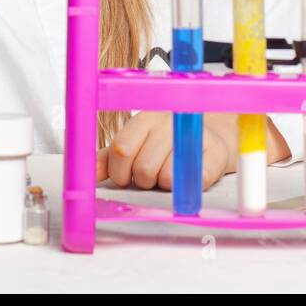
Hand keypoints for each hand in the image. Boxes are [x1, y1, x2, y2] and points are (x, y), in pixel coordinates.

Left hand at [95, 111, 234, 191]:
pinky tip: (186, 175)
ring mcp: (194, 135)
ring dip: (164, 184)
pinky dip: (185, 187)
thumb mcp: (137, 144)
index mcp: (145, 118)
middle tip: (152, 175)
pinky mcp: (216, 154)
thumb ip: (109, 159)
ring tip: (170, 172)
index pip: (121, 149)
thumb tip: (89, 173)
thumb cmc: (168, 144)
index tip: (126, 176)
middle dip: (143, 181)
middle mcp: (169, 122)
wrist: (212, 138)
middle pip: (143, 168)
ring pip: (166, 178)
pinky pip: (191, 182)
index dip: (119, 172)